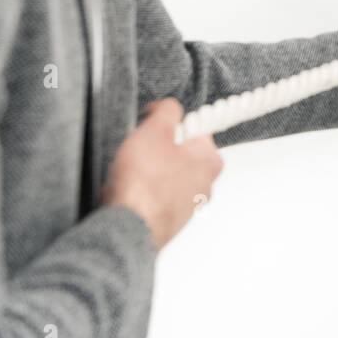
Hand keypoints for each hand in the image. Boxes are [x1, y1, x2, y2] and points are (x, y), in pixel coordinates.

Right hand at [101, 98, 223, 249]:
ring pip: (165, 175)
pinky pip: (154, 196)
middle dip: (156, 148)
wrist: (126, 230)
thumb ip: (167, 111)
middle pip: (179, 152)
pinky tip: (129, 192)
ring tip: (131, 173)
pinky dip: (142, 191)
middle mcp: (205, 185)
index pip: (195, 128)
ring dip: (147, 171)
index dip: (168, 123)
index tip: (152, 127)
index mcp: (211, 160)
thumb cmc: (144, 185)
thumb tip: (169, 107)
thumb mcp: (154, 131)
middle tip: (139, 151)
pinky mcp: (168, 220)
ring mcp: (187, 205)